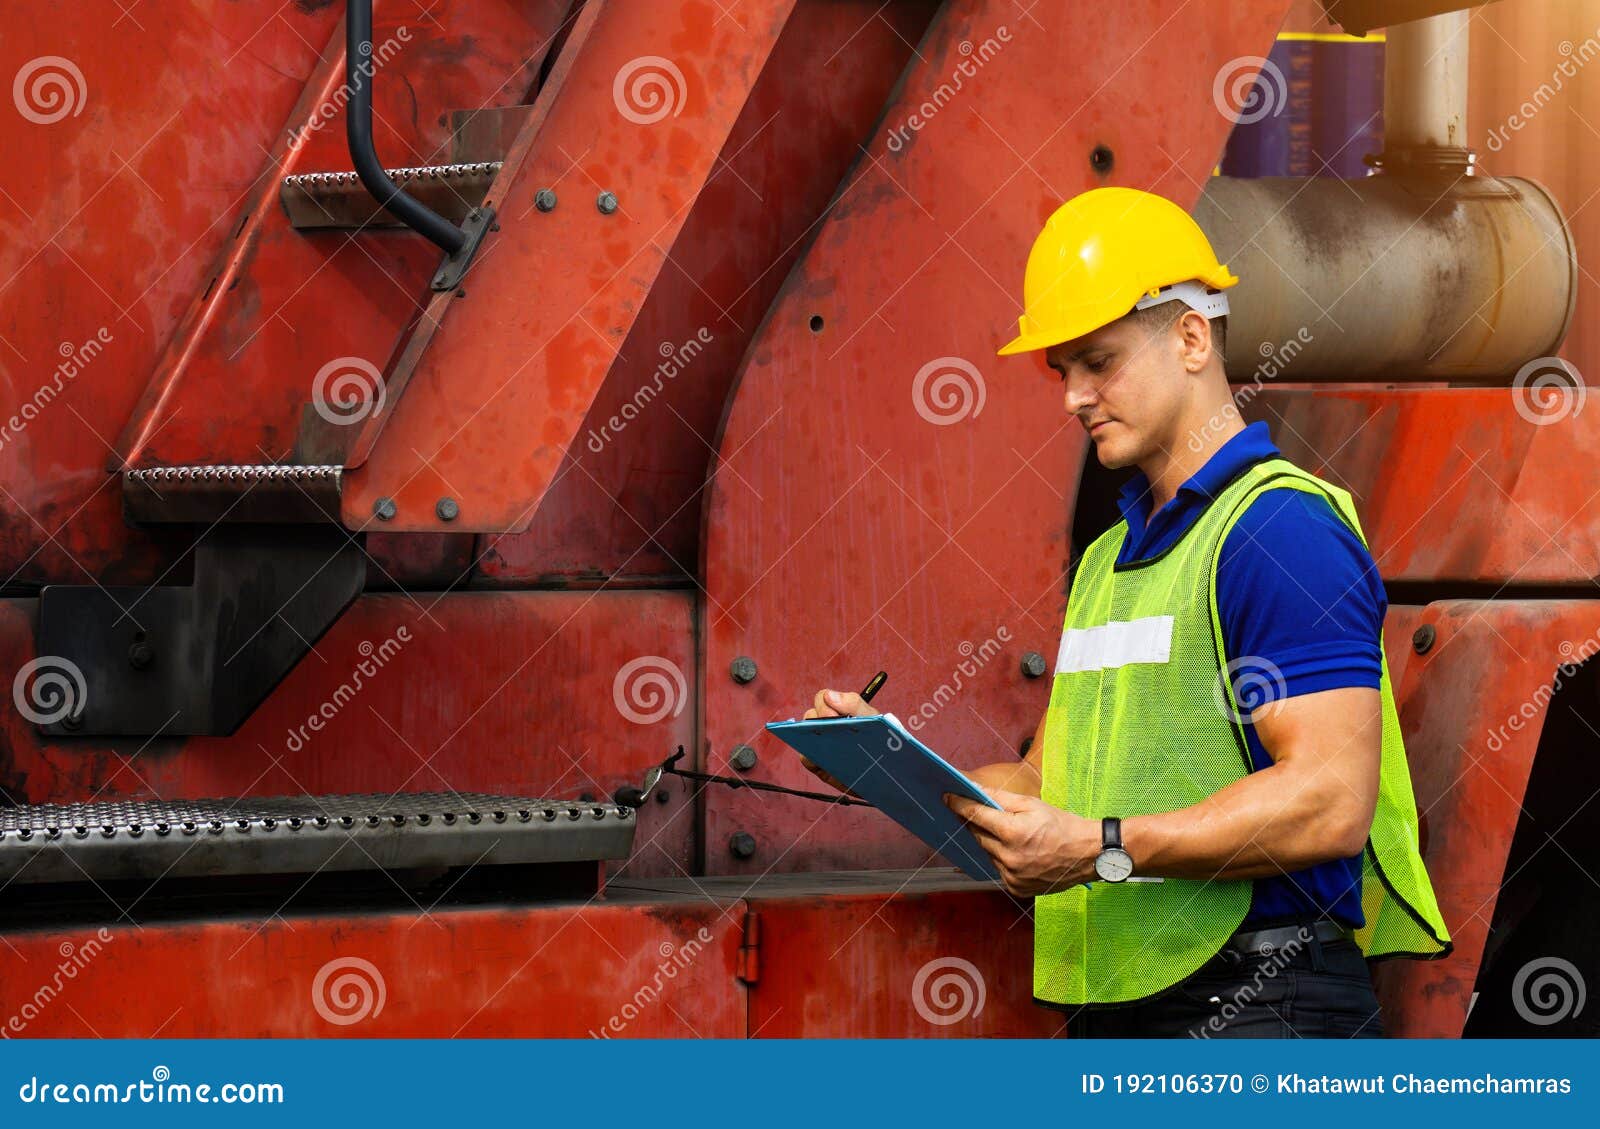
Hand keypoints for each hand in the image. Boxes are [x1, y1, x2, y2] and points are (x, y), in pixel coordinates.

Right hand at [797, 688, 880, 797]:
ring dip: (813, 739)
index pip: (823, 698)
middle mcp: (826, 725)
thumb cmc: (879, 739)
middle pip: (810, 716)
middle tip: (831, 729)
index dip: (823, 704)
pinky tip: (825, 761)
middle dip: (818, 720)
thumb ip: (854, 703)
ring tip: (829, 746)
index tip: (832, 715)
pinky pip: (807, 760)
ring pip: (804, 737)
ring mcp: (820, 744)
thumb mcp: (872, 719)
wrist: (888, 769)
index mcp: (839, 710)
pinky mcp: (819, 765)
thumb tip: (829, 695)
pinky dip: (812, 759)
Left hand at [944, 788, 1099, 896]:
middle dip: (977, 823)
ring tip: (1006, 834)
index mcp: (1013, 832)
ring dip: (990, 842)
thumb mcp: (1032, 804)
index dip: (959, 804)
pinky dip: (1001, 859)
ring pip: (988, 853)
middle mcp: (1009, 857)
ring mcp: (1012, 876)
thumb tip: (974, 790)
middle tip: (977, 813)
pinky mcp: (1016, 888)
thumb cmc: (1061, 824)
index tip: (948, 797)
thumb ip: (1000, 797)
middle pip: (978, 835)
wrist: (1088, 854)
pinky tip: (1016, 851)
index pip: (975, 816)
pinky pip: (998, 869)